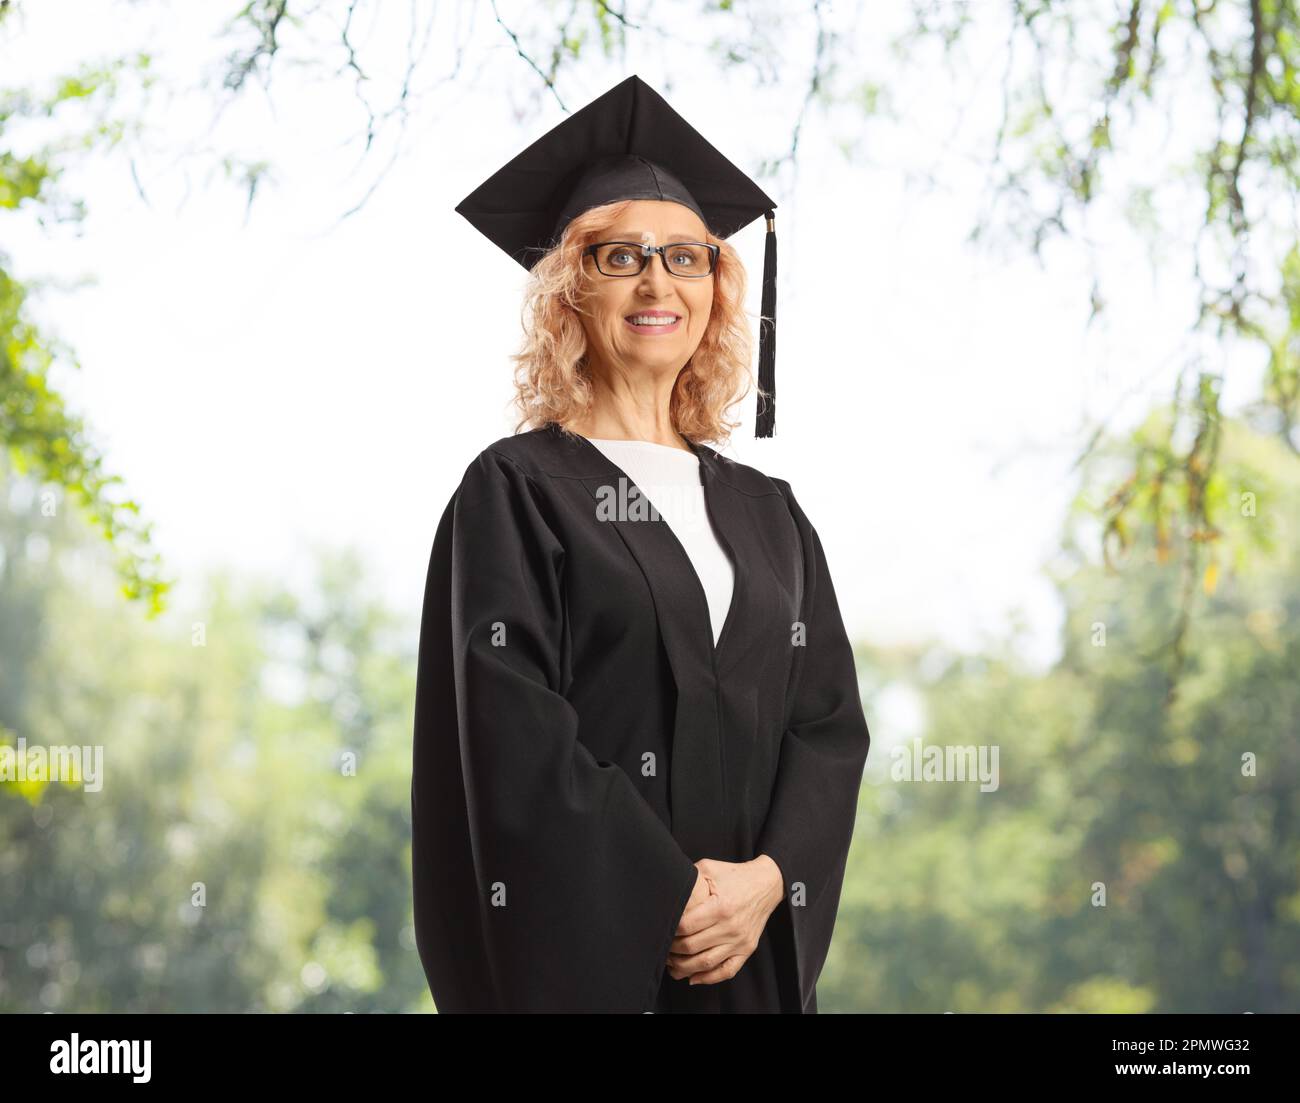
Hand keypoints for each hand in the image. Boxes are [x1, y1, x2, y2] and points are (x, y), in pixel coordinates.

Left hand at [666, 855, 783, 985]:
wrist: (766, 884)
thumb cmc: (735, 875)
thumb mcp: (709, 868)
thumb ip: (688, 878)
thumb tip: (667, 892)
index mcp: (720, 906)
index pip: (686, 926)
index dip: (671, 930)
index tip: (663, 928)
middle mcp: (731, 927)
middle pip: (693, 947)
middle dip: (673, 950)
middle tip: (663, 946)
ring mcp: (740, 941)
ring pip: (706, 963)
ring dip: (684, 967)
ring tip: (671, 964)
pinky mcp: (747, 949)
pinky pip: (726, 971)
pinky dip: (708, 978)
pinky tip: (692, 978)